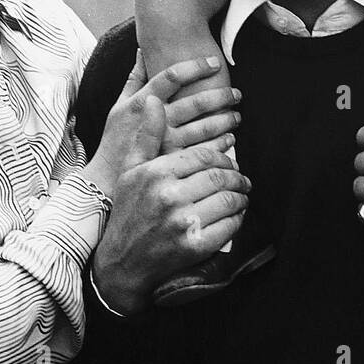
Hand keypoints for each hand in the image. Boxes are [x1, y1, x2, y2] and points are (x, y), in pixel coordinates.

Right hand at [84, 54, 226, 197]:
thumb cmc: (115, 139)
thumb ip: (133, 79)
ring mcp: (165, 142)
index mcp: (141, 102)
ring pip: (204, 127)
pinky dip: (220, 144)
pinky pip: (203, 151)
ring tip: (236, 116)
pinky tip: (229, 139)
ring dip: (225, 120)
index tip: (215, 63)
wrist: (105, 179)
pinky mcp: (173, 164)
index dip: (195, 66)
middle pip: (195, 101)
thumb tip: (142, 51)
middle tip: (236, 93)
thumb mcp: (119, 106)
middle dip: (221, 95)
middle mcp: (154, 120)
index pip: (172, 76)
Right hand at [93, 111, 249, 314]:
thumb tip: (154, 100)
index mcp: (156, 172)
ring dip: (241, 197)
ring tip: (241, 196)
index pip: (204, 156)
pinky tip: (235, 216)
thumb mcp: (131, 171)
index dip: (223, 157)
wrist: (121, 262)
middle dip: (237, 177)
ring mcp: (183, 222)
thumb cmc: (128, 212)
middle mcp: (169, 195)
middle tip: (242, 179)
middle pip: (220, 176)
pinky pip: (229, 225)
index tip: (229, 162)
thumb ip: (147, 136)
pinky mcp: (195, 246)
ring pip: (229, 199)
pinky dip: (238, 219)